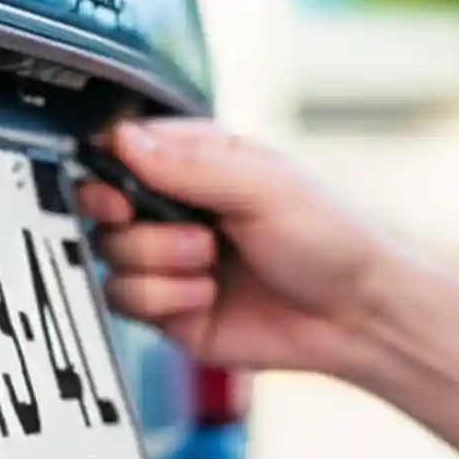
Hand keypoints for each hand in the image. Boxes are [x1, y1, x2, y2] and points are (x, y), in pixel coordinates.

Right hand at [82, 119, 390, 372]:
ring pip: (111, 256)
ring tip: (208, 262)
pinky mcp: (169, 310)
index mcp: (198, 166)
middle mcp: (177, 212)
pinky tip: (206, 295)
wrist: (354, 318)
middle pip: (103, 206)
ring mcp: (170, 262)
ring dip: (158, 260)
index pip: (126, 151)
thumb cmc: (331, 241)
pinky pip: (127, 302)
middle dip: (129, 218)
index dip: (110, 166)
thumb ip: (191, 164)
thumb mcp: (265, 186)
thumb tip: (127, 140)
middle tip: (161, 220)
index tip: (120, 184)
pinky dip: (165, 299)